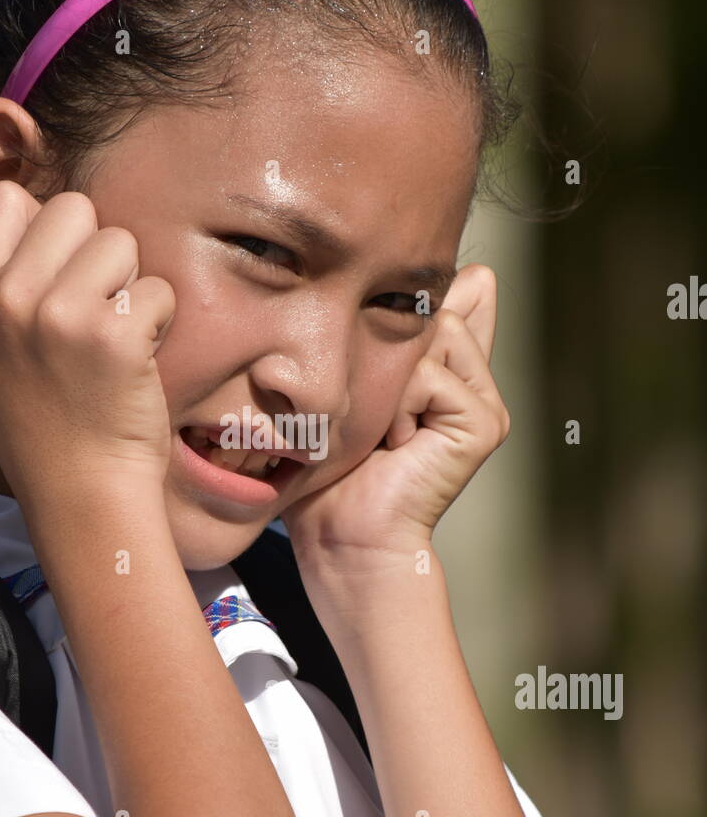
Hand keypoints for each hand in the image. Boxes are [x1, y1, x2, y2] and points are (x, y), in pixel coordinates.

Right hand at [0, 182, 175, 500]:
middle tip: (95, 312)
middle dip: (97, 251)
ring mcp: (58, 315)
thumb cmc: (48, 420)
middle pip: (73, 208)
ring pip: (121, 241)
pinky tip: (138, 362)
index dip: (48, 230)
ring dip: (132, 285)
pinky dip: (160, 322)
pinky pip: (158, 288)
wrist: (82, 493)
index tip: (60, 278)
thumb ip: (6, 281)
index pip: (8, 200)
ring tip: (115, 340)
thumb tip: (43, 211)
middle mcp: (6, 300)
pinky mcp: (113, 335)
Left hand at [280, 264, 510, 579]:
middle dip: (386, 352)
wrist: (343, 537)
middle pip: (434, 308)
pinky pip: (431, 374)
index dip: (411, 312)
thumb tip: (435, 279)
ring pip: (434, 333)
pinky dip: (398, 406)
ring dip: (389, 381)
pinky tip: (396, 446)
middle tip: (374, 417)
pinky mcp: (485, 422)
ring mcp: (485, 403)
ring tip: (384, 431)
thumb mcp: (351, 386)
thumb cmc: (330, 470)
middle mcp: (475, 383)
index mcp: (449, 371)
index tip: (374, 365)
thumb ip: (385, 339)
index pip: (448, 301)